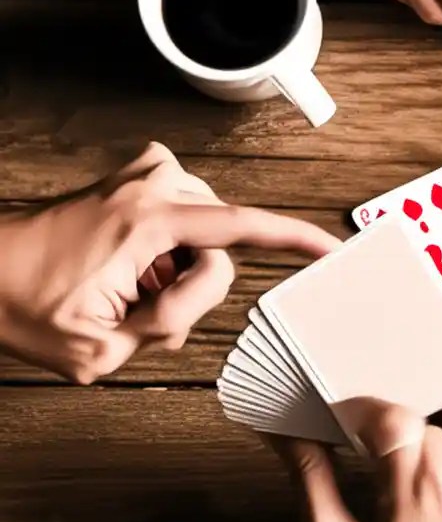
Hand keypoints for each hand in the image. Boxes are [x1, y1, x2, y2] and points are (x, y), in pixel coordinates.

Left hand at [0, 143, 340, 382]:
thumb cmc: (23, 306)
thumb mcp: (104, 348)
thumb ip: (177, 319)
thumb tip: (212, 282)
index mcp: (147, 219)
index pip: (245, 228)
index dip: (296, 242)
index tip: (332, 248)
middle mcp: (153, 183)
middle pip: (219, 250)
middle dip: (190, 290)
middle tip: (136, 311)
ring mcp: (147, 173)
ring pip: (205, 240)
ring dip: (176, 275)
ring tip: (125, 290)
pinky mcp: (140, 176)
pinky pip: (187, 224)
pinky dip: (166, 256)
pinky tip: (126, 271)